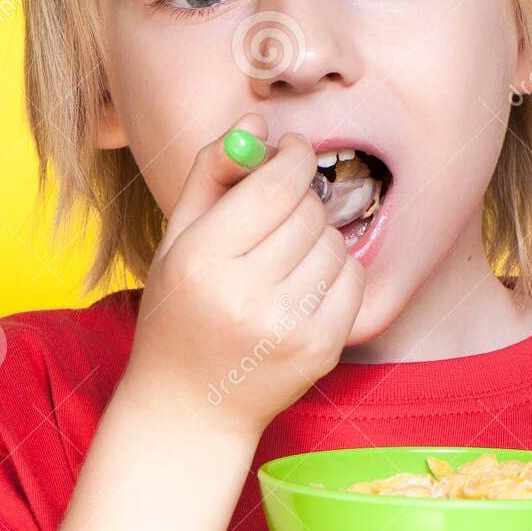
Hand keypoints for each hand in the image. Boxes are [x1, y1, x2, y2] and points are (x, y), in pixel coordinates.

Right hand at [125, 114, 364, 437]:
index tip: (289, 154)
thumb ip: (211, 174)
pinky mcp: (320, 350)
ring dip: (318, 238)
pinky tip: (305, 285)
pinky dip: (336, 273)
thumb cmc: (179, 313)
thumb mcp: (177, 240)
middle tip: (281, 212)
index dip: (291, 157)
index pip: (275, 185)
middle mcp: (245, 295)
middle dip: (301, 199)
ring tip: (287, 258)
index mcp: (203, 260)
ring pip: (334, 243)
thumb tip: (258, 123)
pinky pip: (354, 281)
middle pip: (308, 211)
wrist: (191, 407)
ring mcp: (287, 327)